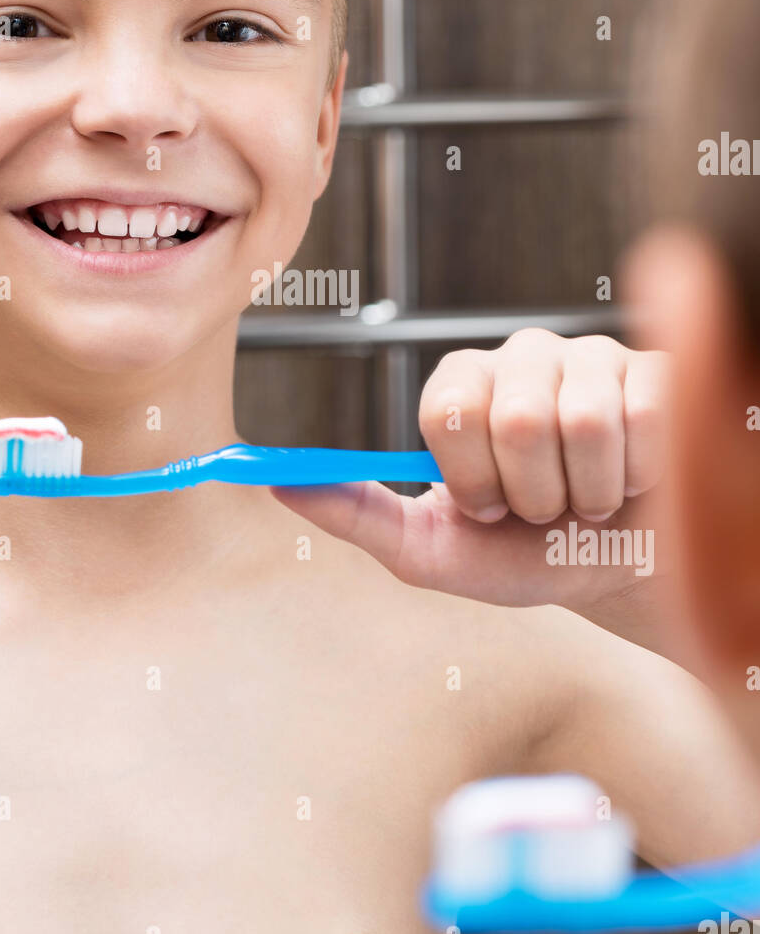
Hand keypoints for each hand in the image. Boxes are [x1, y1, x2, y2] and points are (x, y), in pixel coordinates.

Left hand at [271, 330, 668, 612]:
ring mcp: (591, 356)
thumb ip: (355, 513)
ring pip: (584, 420)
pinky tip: (635, 478)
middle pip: (516, 418)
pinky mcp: (656, 370)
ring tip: (590, 496)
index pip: (447, 411)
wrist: (620, 576)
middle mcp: (521, 356)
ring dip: (588, 492)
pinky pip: (645, 416)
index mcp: (461, 387)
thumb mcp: (431, 548)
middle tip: (544, 506)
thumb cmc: (526, 556)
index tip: (488, 507)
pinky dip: (638, 476)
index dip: (472, 479)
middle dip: (533, 494)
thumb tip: (277, 484)